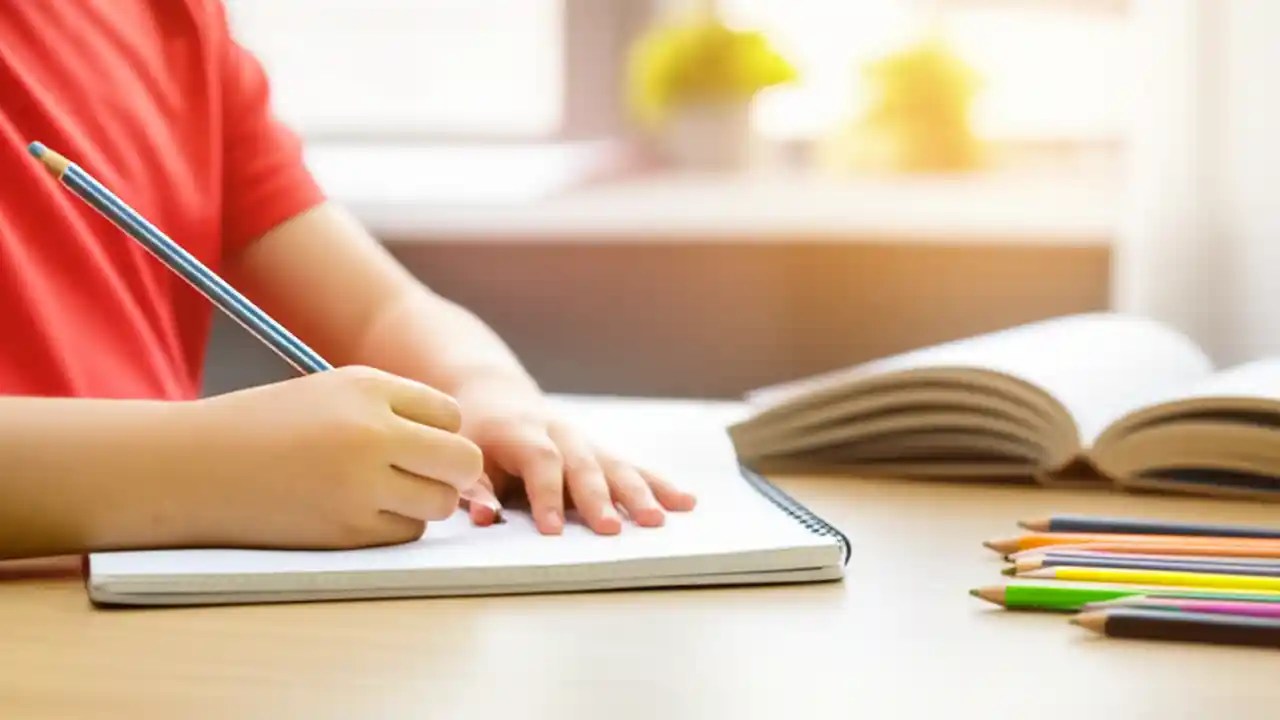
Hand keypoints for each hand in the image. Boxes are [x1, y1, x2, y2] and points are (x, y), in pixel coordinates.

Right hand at [181, 366, 483, 548]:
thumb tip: (459, 449)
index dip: (439, 431)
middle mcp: (372, 434)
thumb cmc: (266, 426)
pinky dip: (392, 526)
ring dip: (424, 501)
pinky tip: (355, 511)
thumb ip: (396, 410)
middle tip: (424, 474)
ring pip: (439, 503)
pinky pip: (405, 534)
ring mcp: (361, 487)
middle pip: (463, 461)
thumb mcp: (333, 392)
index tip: (414, 440)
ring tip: (383, 491)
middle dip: (452, 471)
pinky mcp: (346, 532)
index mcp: (369, 389)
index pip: (451, 415)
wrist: (192, 467)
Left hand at [452, 378, 695, 534]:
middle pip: (585, 466)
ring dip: (639, 493)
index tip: (552, 531)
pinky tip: (686, 502)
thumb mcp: (465, 454)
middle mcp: (561, 435)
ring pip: (617, 465)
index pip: (541, 463)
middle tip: (610, 530)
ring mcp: (586, 442)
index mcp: (524, 432)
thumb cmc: (476, 431)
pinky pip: (633, 468)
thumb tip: (483, 518)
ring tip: (657, 520)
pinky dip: (659, 485)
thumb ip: (475, 487)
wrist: (495, 393)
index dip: (547, 495)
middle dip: (598, 499)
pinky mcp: (602, 451)